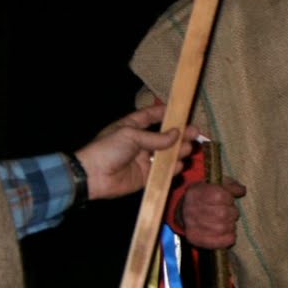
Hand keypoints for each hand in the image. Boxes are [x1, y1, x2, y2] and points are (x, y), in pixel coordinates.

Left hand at [73, 104, 198, 199]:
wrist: (92, 176)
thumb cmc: (107, 149)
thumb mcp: (131, 136)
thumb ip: (155, 137)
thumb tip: (177, 134)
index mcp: (132, 127)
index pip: (150, 116)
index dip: (165, 113)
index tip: (181, 111)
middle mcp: (140, 142)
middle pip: (164, 136)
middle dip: (180, 134)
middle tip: (195, 132)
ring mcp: (143, 160)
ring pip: (167, 154)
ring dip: (179, 151)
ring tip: (189, 148)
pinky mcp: (145, 176)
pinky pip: (162, 171)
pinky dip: (172, 168)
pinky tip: (179, 164)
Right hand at [180, 179, 245, 248]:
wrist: (184, 211)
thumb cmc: (205, 195)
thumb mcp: (215, 184)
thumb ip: (231, 185)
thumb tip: (242, 191)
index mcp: (198, 192)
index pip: (221, 196)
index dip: (229, 199)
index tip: (228, 200)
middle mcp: (192, 210)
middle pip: (223, 214)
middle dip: (232, 213)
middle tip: (230, 213)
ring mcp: (192, 226)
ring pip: (223, 228)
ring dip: (231, 225)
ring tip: (228, 222)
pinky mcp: (195, 239)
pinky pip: (219, 242)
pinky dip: (229, 238)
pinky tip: (228, 233)